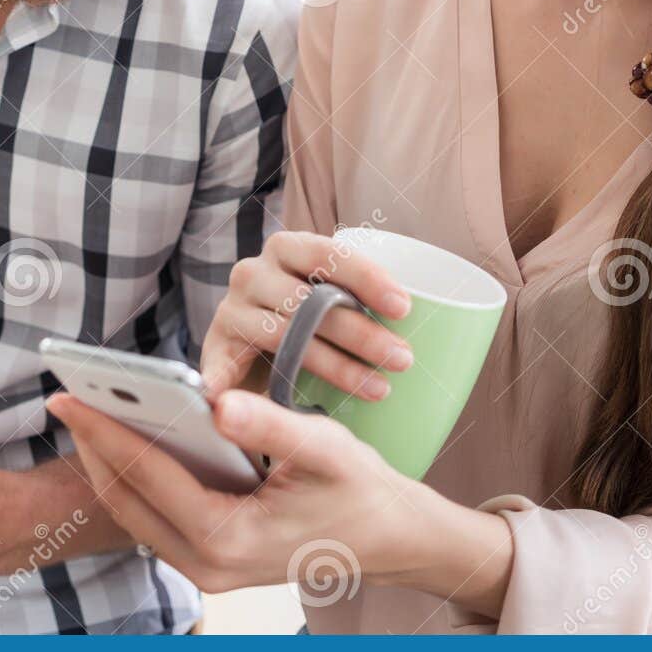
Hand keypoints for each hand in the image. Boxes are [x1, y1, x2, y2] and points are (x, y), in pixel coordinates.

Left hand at [48, 388, 461, 598]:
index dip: (105, 430)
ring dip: (107, 461)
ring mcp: (204, 569)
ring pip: (133, 511)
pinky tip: (126, 435)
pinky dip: (133, 476)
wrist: (388, 541)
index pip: (149, 476)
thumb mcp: (324, 448)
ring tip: (85, 409)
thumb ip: (269, 425)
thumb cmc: (359, 491)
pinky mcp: (207, 559)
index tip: (71, 394)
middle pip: (126, 499)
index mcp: (228, 538)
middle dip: (92, 445)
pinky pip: (153, 516)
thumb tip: (216, 401)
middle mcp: (206, 564)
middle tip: (63, 395)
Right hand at [202, 231, 413, 400]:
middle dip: (362, 332)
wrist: (248, 350)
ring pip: (286, 336)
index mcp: (286, 248)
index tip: (404, 309)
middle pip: (309, 301)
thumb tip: (437, 311)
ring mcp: (230, 309)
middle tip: (403, 359)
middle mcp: (253, 272)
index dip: (366, 278)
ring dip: (336, 367)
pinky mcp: (214, 347)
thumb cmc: (305, 320)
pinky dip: (231, 383)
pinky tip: (249, 403)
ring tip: (379, 389)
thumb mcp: (329, 299)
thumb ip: (359, 298)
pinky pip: (226, 366)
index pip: (327, 253)